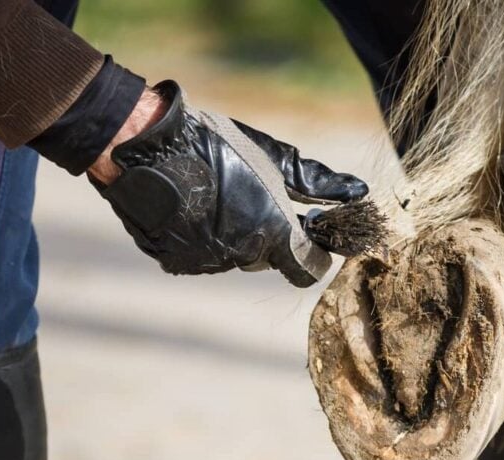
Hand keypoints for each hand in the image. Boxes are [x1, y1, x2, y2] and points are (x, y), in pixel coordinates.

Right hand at [91, 81, 368, 286]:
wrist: (144, 149)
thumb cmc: (214, 145)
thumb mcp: (272, 157)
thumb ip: (318, 182)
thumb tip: (358, 193)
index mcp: (273, 233)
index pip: (308, 268)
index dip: (313, 252)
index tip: (307, 232)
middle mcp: (243, 256)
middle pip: (268, 258)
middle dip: (267, 234)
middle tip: (248, 197)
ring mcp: (208, 264)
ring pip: (234, 257)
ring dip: (232, 235)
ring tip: (213, 196)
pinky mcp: (177, 264)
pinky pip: (201, 257)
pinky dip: (201, 238)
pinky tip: (190, 208)